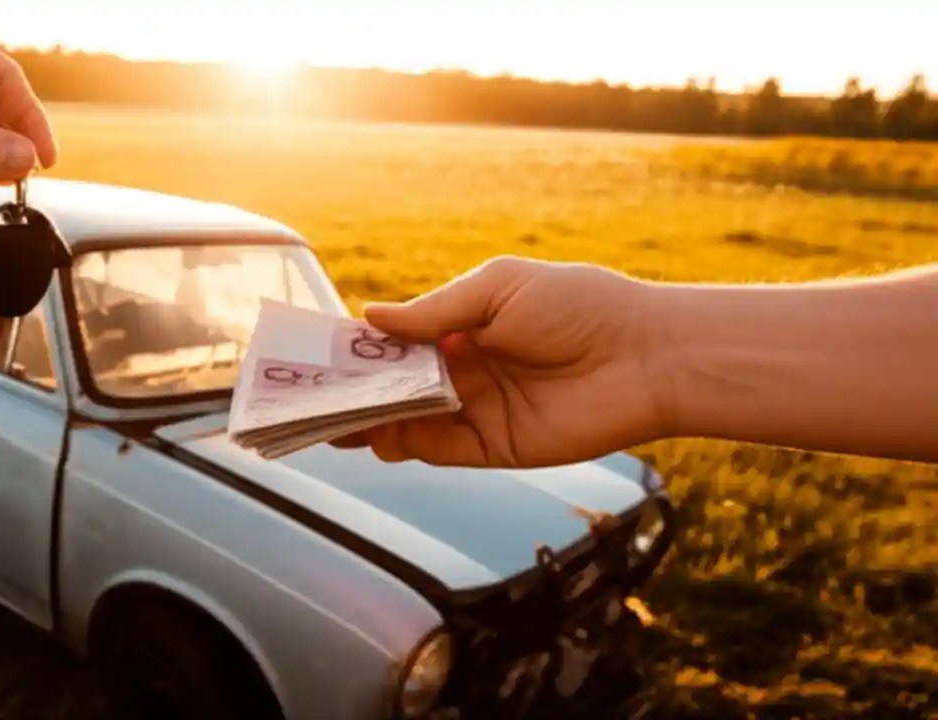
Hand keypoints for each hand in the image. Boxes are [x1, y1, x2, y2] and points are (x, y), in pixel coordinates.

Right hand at [333, 257, 670, 467]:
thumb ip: (435, 311)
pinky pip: (440, 449)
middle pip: (396, 386)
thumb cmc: (578, 305)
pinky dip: (406, 445)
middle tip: (308, 397)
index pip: (399, 342)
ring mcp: (478, 410)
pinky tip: (378, 437)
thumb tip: (369, 317)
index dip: (360, 349)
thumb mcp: (499, 289)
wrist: (646, 356)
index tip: (318, 355)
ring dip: (371, 421)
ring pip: (409, 421)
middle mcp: (466, 370)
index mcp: (465, 326)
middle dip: (355, 391)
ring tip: (329, 422)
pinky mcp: (495, 447)